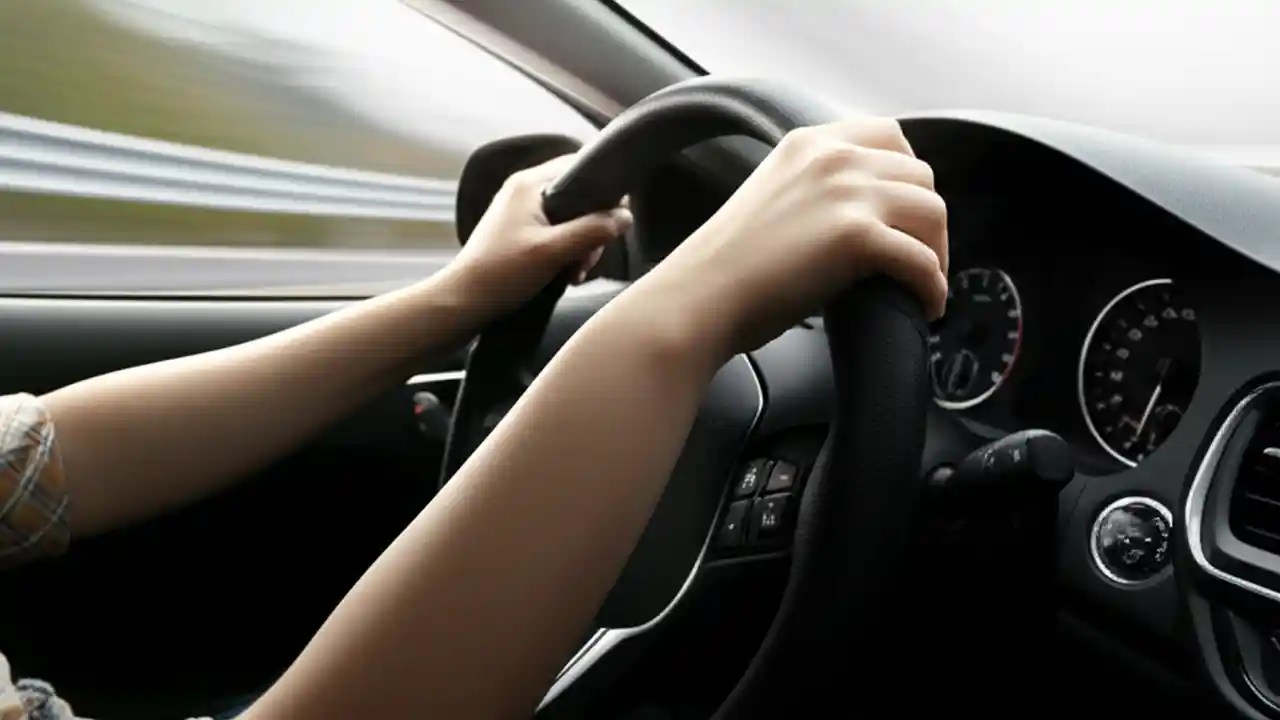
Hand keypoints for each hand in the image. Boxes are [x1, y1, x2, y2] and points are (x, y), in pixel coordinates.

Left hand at [451, 155, 632, 314]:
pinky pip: (558, 234)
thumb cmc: (502, 272)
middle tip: (587, 258)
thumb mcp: (553, 251)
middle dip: (592, 228)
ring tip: (575, 271)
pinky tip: (567, 274)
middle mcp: (526, 190)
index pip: (580, 165)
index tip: (615, 219)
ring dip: (582, 246)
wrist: (464, 301)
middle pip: (580, 197)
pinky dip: (568, 252)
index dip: (604, 189)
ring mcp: (523, 212)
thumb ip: (592, 230)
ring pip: (572, 219)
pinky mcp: (522, 232)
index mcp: (530, 183)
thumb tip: (626, 217)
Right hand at [636, 117, 948, 360]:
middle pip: (921, 175)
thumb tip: (859, 219)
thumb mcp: (772, 199)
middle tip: (918, 257)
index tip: (905, 211)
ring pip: (932, 212)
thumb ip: (814, 192)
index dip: (908, 176)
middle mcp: (834, 156)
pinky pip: (922, 260)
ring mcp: (847, 192)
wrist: (700, 296)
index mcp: (810, 142)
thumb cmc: (726, 266)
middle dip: (926, 220)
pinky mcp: (857, 236)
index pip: (891, 135)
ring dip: (935, 251)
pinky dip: (931, 287)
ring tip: (922, 283)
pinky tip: (924, 305)